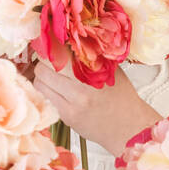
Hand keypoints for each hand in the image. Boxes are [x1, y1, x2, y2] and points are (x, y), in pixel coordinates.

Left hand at [31, 46, 155, 152]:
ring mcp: (71, 103)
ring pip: (40, 81)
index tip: (51, 43)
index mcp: (93, 71)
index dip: (52, 44)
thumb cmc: (122, 97)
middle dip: (44, 59)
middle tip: (49, 59)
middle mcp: (81, 87)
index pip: (61, 50)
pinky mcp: (66, 116)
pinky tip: (55, 89)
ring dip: (42, 75)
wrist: (129, 127)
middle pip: (44, 64)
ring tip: (51, 75)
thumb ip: (90, 56)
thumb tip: (67, 42)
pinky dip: (46, 90)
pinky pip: (44, 97)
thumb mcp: (110, 70)